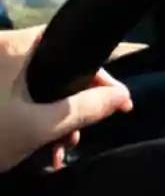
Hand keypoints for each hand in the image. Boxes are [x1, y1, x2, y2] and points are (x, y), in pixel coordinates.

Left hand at [0, 26, 132, 171]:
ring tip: (55, 151)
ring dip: (51, 117)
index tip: (120, 104)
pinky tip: (34, 147)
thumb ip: (85, 109)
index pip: (71, 44)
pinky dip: (27, 117)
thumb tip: (121, 96)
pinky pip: (12, 96)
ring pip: (33, 87)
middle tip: (79, 139)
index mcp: (13, 48)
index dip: (101, 73)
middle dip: (74, 105)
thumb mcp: (39, 127)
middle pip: (53, 69)